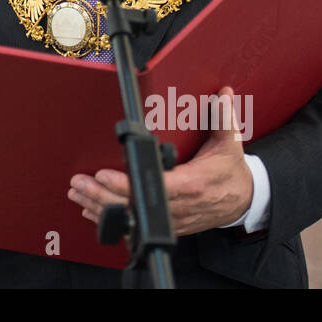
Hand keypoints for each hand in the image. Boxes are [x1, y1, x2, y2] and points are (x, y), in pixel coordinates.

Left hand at [68, 87, 253, 235]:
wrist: (243, 200)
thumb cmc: (231, 172)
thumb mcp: (230, 144)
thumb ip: (223, 119)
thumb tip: (222, 95)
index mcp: (191, 184)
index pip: (152, 187)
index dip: (126, 184)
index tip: (104, 175)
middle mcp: (179, 206)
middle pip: (134, 206)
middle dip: (102, 196)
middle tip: (79, 183)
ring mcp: (172, 219)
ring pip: (131, 219)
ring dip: (101, 207)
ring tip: (78, 193)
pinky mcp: (168, 225)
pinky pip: (136, 226)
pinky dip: (113, 219)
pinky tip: (92, 210)